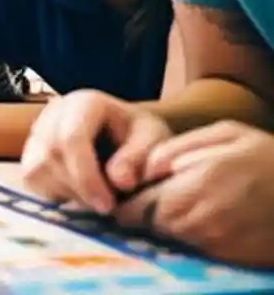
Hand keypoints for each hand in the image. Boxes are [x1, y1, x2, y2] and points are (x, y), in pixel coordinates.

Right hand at [21, 90, 170, 213]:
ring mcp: (36, 134)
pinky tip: (81, 194)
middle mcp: (52, 113)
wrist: (122, 134)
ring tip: (96, 198)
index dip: (86, 176)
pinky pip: (32, 180)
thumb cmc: (138, 135)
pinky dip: (56, 194)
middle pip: (51, 156)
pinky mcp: (30, 155)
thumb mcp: (152, 139)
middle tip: (106, 209)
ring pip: (36, 170)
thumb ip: (139, 158)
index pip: (71, 138)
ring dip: (67, 193)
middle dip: (78, 189)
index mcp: (83, 103)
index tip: (108, 205)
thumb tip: (120, 181)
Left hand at [113, 121, 273, 268]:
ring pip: (176, 238)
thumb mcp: (225, 133)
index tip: (132, 194)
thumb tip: (143, 169)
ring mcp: (220, 242)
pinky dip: (196, 235)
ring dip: (173, 224)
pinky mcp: (233, 256)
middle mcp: (205, 220)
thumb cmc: (267, 156)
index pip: (140, 208)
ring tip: (190, 202)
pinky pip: (199, 248)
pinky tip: (211, 215)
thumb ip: (177, 148)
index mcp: (197, 185)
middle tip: (161, 196)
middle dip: (150, 212)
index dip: (131, 203)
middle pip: (155, 225)